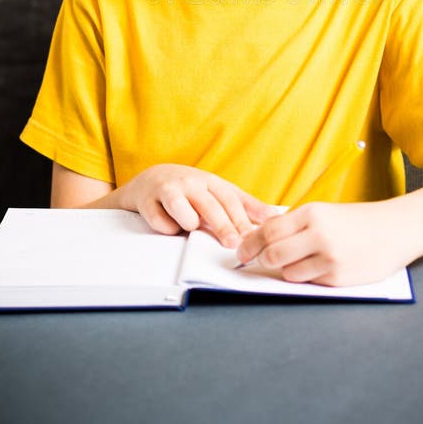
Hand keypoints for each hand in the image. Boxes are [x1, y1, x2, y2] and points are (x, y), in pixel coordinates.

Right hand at [117, 164, 275, 247]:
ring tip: (193, 227)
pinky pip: (160, 221)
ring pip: (182, 209)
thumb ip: (245, 205)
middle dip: (223, 225)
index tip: (252, 238)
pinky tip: (169, 227)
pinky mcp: (148, 201)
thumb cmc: (191, 189)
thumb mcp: (219, 192)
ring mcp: (168, 190)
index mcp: (211, 182)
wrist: (151, 180)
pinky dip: (166, 227)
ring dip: (190, 222)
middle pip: (210, 205)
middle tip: (233, 243)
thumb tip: (274, 216)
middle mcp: (191, 183)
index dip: (242, 219)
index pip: (230, 200)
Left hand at [236, 200, 413, 285]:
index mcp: (312, 214)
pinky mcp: (338, 279)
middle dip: (261, 259)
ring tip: (300, 261)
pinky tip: (319, 267)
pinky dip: (307, 277)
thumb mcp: (325, 212)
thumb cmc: (357, 221)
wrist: (396, 230)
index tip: (241, 251)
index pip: (269, 230)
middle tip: (258, 260)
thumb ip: (295, 225)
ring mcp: (329, 259)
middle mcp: (319, 235)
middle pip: (273, 254)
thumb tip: (261, 238)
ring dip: (286, 270)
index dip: (250, 243)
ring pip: (288, 272)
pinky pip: (308, 282)